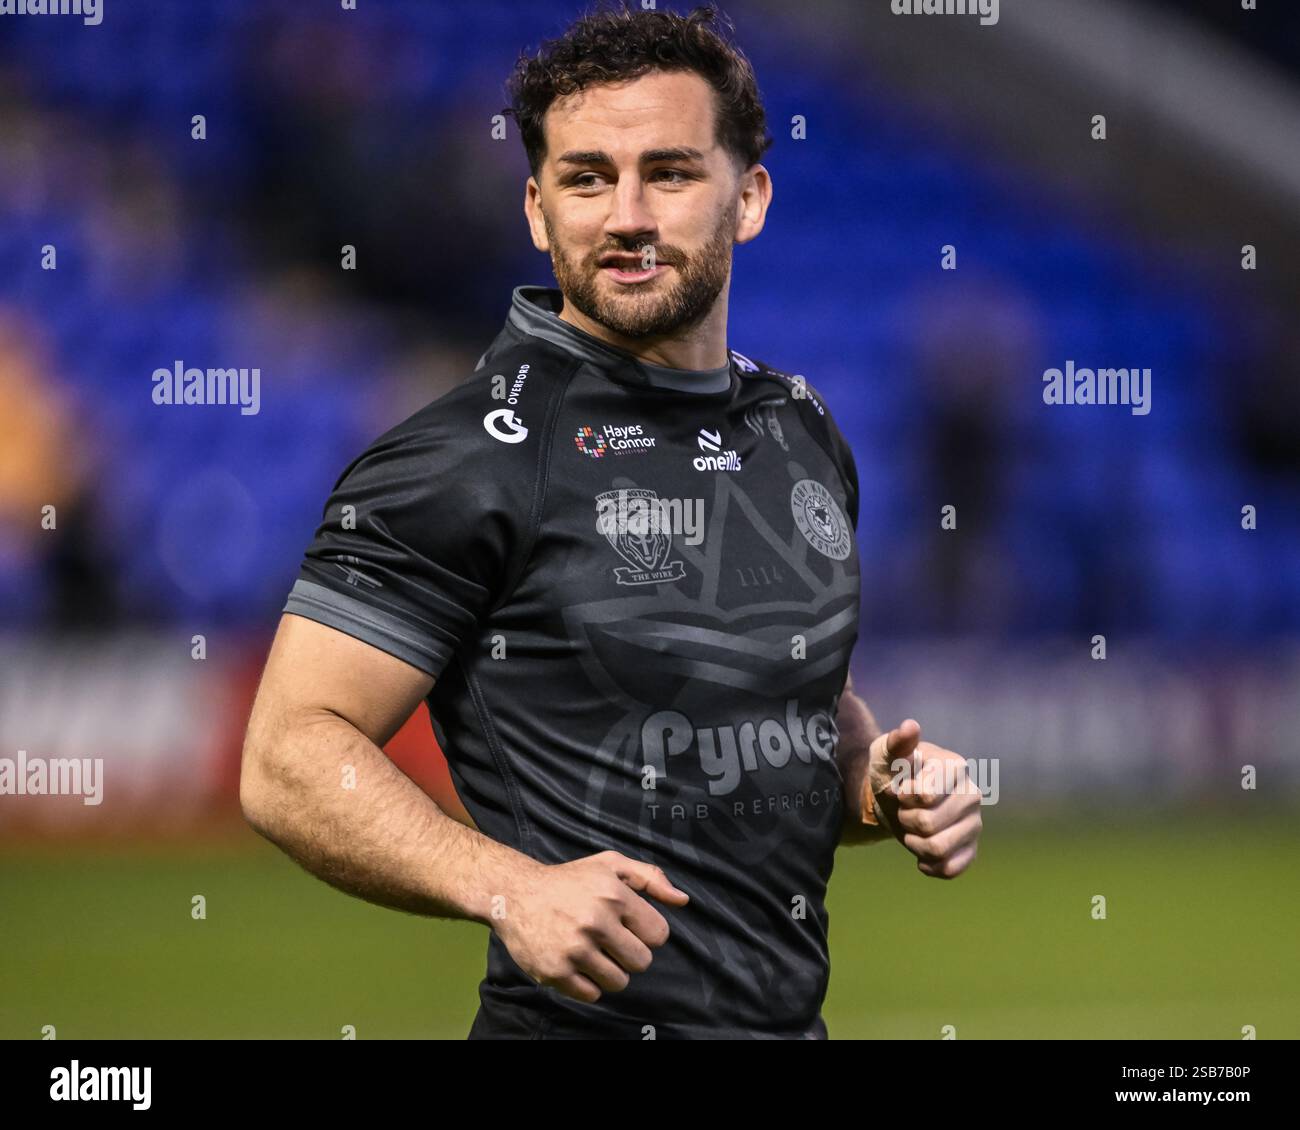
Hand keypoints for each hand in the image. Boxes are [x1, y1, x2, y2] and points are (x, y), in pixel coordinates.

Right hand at [492, 850, 689, 1002]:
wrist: (514, 894)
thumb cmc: (569, 879)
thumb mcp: (610, 865)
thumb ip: (650, 878)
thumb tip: (683, 901)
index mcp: (614, 895)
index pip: (659, 934)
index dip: (646, 932)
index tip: (629, 926)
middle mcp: (596, 922)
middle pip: (642, 962)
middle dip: (630, 954)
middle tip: (610, 941)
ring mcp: (574, 949)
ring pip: (619, 982)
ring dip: (610, 971)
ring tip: (592, 952)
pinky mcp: (555, 972)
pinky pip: (592, 995)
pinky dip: (587, 984)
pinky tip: (576, 964)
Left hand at [865, 719, 981, 878]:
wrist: (896, 798)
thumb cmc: (892, 770)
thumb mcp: (886, 753)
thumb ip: (897, 743)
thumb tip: (910, 727)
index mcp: (956, 767)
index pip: (925, 795)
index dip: (904, 796)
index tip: (902, 788)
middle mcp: (972, 794)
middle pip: (928, 824)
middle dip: (905, 820)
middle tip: (904, 809)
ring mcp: (974, 824)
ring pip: (938, 849)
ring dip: (914, 843)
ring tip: (912, 828)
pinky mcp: (971, 849)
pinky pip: (950, 869)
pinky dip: (928, 864)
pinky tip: (921, 852)